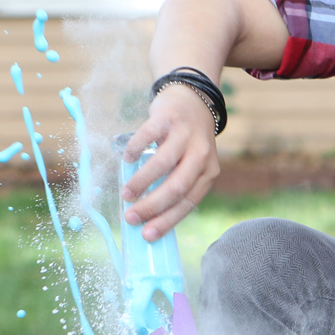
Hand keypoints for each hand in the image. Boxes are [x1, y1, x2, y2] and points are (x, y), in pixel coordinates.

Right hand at [119, 84, 220, 239]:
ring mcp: (185, 134)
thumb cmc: (186, 142)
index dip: (167, 220)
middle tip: (130, 217)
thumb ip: (177, 185)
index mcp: (209, 172)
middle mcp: (201, 154)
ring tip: (126, 194)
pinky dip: (134, 149)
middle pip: (176, 187)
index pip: (188, 202)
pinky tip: (126, 159)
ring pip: (162, 164)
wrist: (193, 99)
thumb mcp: (191, 164)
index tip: (147, 235)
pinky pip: (148, 136)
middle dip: (152, 206)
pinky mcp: (168, 117)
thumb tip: (148, 218)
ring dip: (141, 182)